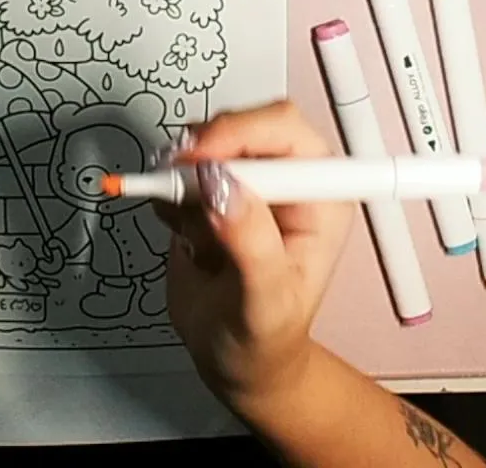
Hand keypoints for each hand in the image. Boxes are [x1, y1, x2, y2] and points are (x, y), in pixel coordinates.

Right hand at [154, 100, 355, 403]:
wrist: (234, 359)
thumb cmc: (266, 338)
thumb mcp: (266, 300)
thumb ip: (250, 242)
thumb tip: (222, 186)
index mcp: (320, 198)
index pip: (285, 131)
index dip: (240, 134)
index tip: (200, 161)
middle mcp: (285, 182)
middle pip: (241, 126)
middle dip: (202, 152)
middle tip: (175, 184)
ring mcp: (245, 186)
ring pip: (203, 147)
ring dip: (180, 178)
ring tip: (187, 227)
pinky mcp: (208, 195)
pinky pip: (177, 171)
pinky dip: (165, 192)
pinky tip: (180, 231)